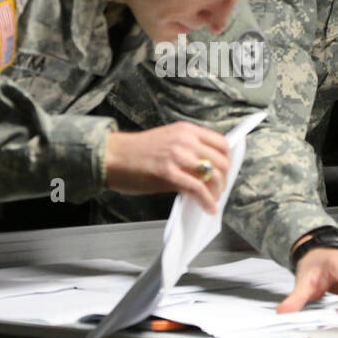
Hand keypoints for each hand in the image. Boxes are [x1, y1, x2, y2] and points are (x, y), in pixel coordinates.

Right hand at [104, 122, 229, 213]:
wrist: (111, 156)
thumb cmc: (135, 152)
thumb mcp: (167, 141)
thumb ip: (187, 150)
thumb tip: (204, 169)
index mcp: (186, 130)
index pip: (221, 143)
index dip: (226, 161)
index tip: (223, 173)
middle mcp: (185, 140)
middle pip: (221, 161)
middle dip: (223, 179)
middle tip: (218, 190)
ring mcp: (177, 156)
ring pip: (213, 175)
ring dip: (217, 192)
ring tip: (212, 200)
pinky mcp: (168, 173)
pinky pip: (197, 188)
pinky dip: (206, 201)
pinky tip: (207, 208)